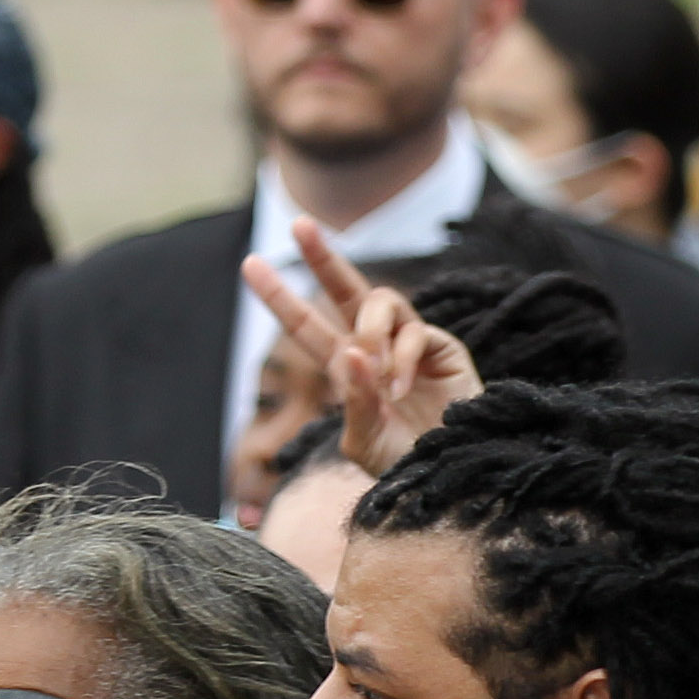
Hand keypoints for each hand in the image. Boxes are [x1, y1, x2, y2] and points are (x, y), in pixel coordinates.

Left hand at [242, 220, 481, 478]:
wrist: (447, 473)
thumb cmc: (401, 461)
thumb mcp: (363, 440)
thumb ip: (355, 401)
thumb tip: (352, 351)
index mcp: (344, 367)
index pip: (306, 324)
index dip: (280, 296)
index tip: (251, 263)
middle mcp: (374, 347)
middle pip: (346, 289)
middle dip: (322, 257)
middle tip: (300, 224)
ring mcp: (410, 343)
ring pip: (380, 301)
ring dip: (369, 331)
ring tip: (378, 375)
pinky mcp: (444, 347)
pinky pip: (415, 331)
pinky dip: (402, 358)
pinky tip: (401, 388)